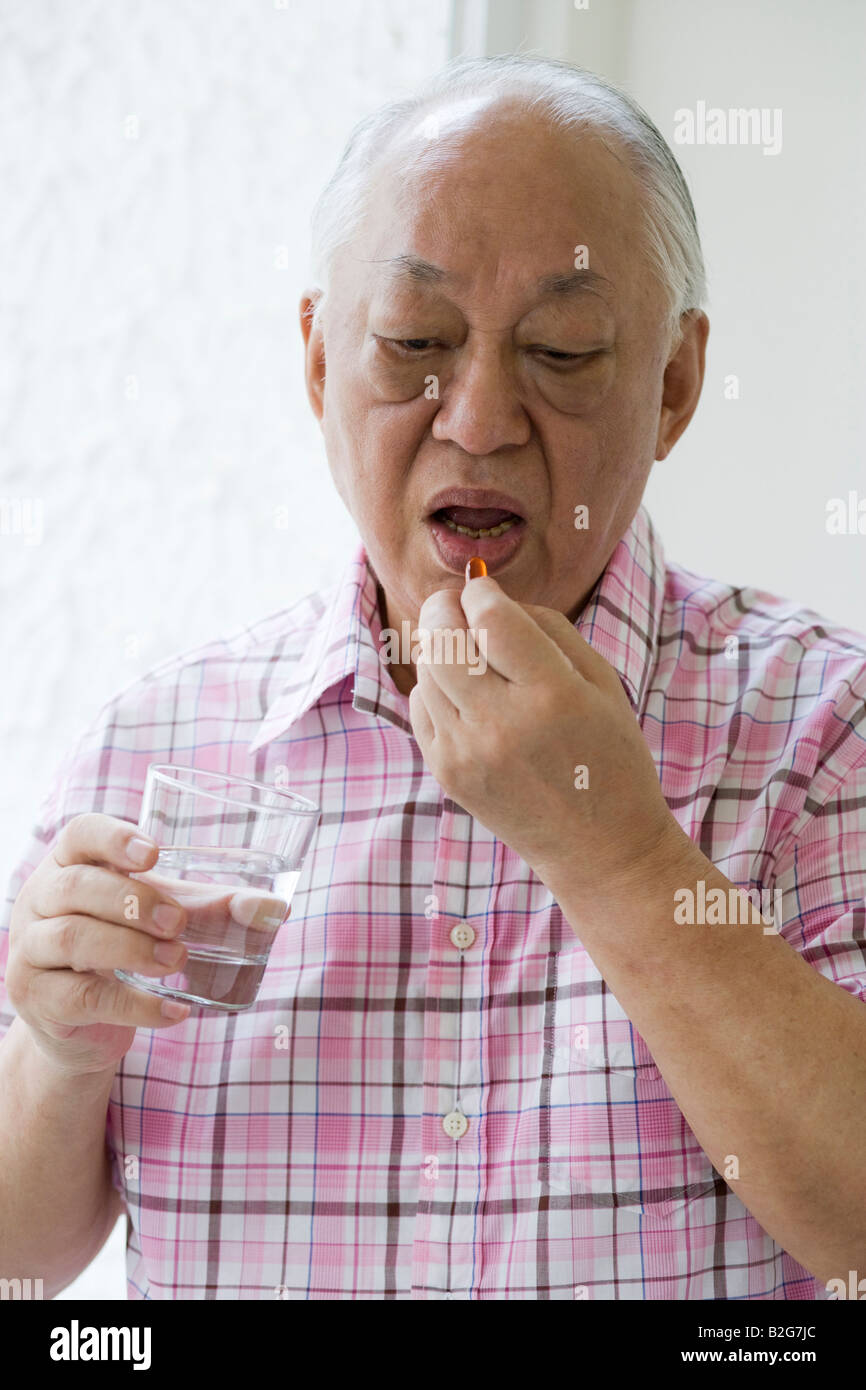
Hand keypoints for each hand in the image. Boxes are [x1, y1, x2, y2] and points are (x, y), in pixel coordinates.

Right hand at [6, 813, 193, 1075]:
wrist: (83, 1024)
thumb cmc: (126, 948)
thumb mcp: (166, 918)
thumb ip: (215, 908)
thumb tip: (276, 908)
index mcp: (70, 862)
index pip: (81, 833)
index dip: (113, 838)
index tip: (154, 853)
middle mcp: (40, 899)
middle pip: (76, 886)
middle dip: (133, 902)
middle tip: (179, 924)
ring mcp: (30, 949)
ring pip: (72, 938)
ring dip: (131, 949)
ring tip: (177, 961)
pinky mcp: (37, 998)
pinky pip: (81, 997)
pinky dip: (133, 1004)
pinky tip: (172, 1009)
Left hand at [408, 574, 682, 901]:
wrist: (598, 846)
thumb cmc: (609, 756)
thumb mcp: (601, 681)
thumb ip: (546, 628)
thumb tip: (488, 595)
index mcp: (552, 696)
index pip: (491, 618)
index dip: (481, 592)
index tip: (484, 589)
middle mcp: (502, 724)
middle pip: (442, 638)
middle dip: (443, 607)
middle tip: (454, 603)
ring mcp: (467, 752)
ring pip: (425, 670)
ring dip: (438, 647)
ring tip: (466, 651)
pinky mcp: (446, 773)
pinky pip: (420, 706)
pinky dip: (434, 687)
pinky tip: (463, 694)